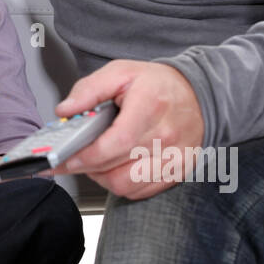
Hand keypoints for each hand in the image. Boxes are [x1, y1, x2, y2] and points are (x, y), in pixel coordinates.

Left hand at [51, 60, 204, 200]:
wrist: (198, 94)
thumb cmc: (158, 85)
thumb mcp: (121, 72)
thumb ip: (89, 89)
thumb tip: (66, 109)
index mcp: (151, 106)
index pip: (118, 141)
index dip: (88, 155)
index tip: (68, 157)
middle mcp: (166, 136)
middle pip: (119, 168)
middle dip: (87, 167)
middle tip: (72, 159)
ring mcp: (174, 158)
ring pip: (127, 185)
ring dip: (103, 178)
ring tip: (95, 162)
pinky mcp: (177, 172)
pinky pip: (141, 191)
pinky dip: (122, 185)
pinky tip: (115, 167)